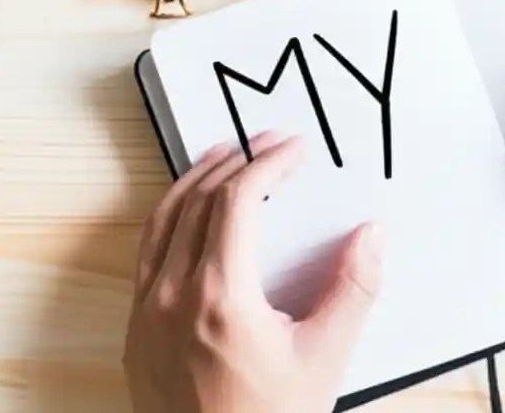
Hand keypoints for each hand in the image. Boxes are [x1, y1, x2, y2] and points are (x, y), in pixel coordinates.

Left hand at [124, 133, 382, 412]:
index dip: (268, 164)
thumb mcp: (324, 360)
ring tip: (223, 159)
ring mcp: (145, 314)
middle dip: (237, 162)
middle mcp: (171, 298)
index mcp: (219, 297)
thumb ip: (352, 291)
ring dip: (195, 182)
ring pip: (162, 222)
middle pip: (199, 201)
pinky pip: (146, 254)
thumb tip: (370, 237)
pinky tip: (189, 217)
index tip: (292, 150)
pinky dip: (170, 219)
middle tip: (269, 145)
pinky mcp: (134, 332)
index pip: (238, 201)